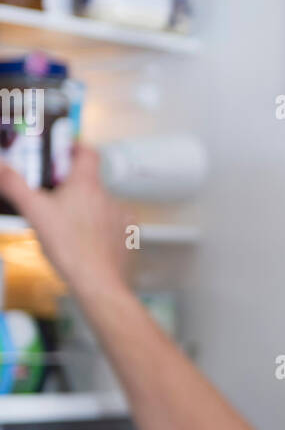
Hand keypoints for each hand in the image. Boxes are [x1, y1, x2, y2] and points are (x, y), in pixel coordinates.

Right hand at [0, 144, 131, 296]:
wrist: (98, 282)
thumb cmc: (70, 249)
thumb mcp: (34, 213)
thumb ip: (15, 186)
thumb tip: (1, 166)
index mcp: (86, 184)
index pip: (87, 151)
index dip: (75, 147)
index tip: (65, 152)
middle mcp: (107, 196)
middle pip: (89, 182)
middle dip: (72, 189)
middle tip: (54, 201)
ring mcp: (120, 216)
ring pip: (100, 205)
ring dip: (87, 211)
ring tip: (69, 228)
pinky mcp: (127, 235)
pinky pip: (112, 225)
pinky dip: (100, 229)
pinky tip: (86, 241)